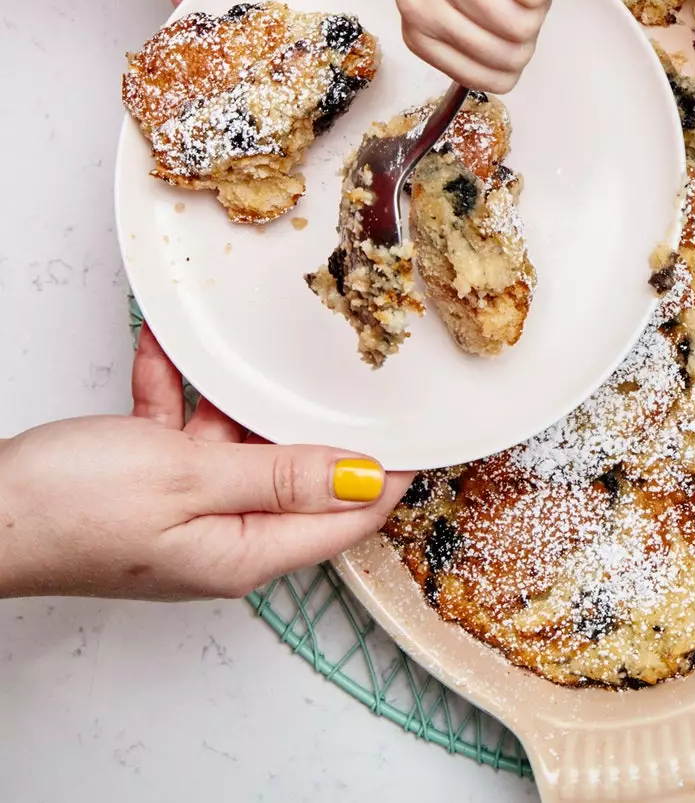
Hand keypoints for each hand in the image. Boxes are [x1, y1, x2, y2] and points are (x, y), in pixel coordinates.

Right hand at [0, 329, 409, 600]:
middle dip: (310, 422)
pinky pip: (180, 432)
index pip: (346, 516)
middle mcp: (223, 538)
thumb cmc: (66, 509)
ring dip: (234, 398)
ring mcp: (184, 512)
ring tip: (248, 349)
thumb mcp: (188, 478)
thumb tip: (361, 478)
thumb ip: (279, 474)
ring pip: (238, 446)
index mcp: (246, 551)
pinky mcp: (144, 486)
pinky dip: (177, 393)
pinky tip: (167, 352)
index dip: (387, 472)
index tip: (421, 428)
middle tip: (345, 369)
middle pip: (297, 476)